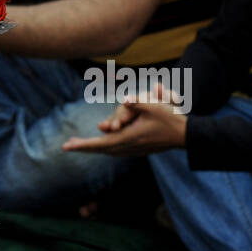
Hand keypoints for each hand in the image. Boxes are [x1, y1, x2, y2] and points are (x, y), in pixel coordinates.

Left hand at [61, 82, 188, 155]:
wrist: (186, 135)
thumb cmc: (170, 118)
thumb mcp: (154, 107)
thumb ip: (138, 103)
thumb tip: (126, 99)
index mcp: (129, 137)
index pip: (100, 143)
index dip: (82, 145)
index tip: (66, 146)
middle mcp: (129, 147)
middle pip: (101, 149)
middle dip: (83, 147)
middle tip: (67, 146)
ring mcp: (135, 150)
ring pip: (108, 151)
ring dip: (94, 148)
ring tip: (79, 145)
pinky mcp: (139, 150)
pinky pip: (117, 151)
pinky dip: (105, 148)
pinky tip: (102, 145)